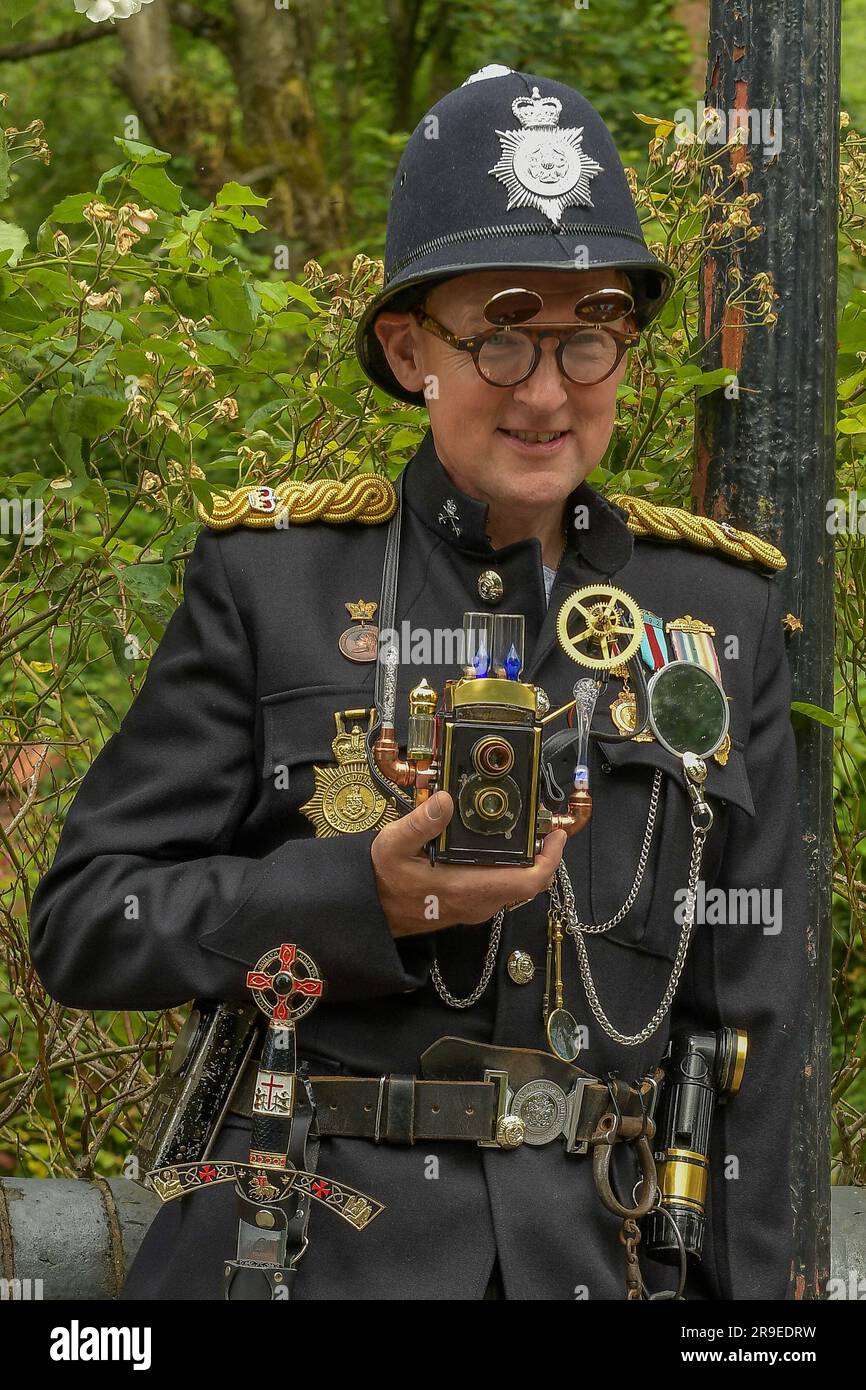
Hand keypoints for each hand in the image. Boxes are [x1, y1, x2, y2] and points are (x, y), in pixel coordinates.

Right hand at [370, 790, 566, 938]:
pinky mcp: (468, 906)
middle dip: (542, 855)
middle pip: (528, 883)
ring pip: (515, 886)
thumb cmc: (382, 879)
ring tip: (525, 829)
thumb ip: (420, 823)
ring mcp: (474, 907)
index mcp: (467, 888)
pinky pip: (501, 888)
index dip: (550, 859)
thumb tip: (444, 800)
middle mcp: (477, 903)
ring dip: (527, 862)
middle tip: (542, 822)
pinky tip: (500, 846)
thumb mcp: (392, 845)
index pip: (526, 882)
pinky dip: (510, 868)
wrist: (370, 911)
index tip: (556, 834)